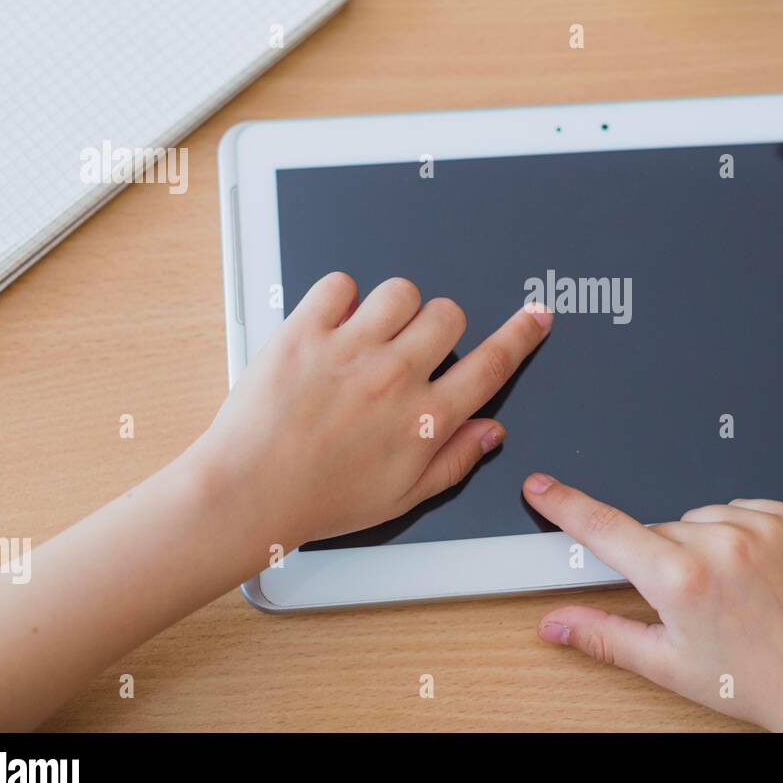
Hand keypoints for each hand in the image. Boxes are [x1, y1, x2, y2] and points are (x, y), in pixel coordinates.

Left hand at [194, 273, 550, 548]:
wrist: (247, 493)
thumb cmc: (318, 499)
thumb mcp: (401, 496)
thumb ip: (455, 460)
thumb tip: (492, 431)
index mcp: (425, 421)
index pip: (492, 365)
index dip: (521, 335)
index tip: (535, 317)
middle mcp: (395, 379)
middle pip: (448, 316)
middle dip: (439, 327)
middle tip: (413, 348)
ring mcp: (350, 350)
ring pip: (401, 291)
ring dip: (393, 307)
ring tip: (369, 335)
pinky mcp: (305, 331)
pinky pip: (341, 283)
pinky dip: (341, 296)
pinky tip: (334, 325)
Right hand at [521, 475, 782, 731]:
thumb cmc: (757, 681)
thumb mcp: (669, 665)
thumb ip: (603, 636)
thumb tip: (555, 624)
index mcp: (682, 580)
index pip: (606, 529)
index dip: (567, 505)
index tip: (542, 487)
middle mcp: (721, 544)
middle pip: (660, 528)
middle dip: (663, 558)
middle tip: (694, 602)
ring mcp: (762, 526)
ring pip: (703, 516)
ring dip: (705, 543)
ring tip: (732, 589)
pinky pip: (746, 508)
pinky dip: (744, 532)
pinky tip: (757, 571)